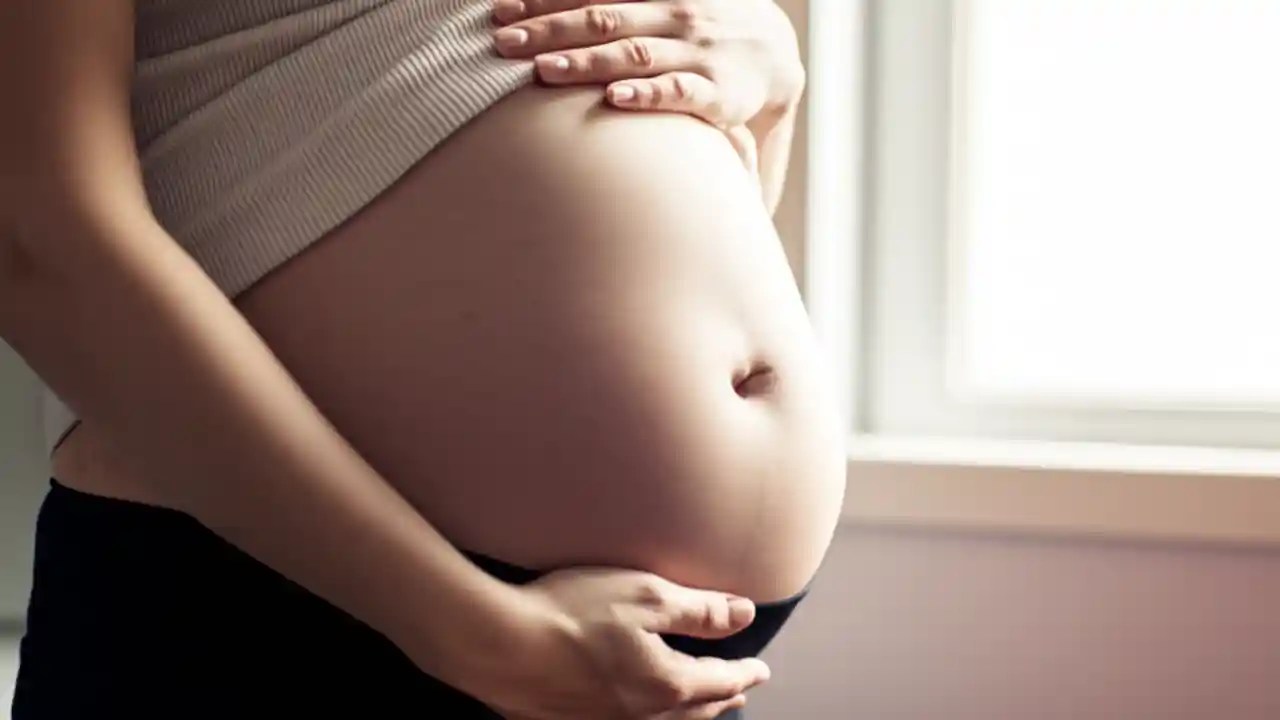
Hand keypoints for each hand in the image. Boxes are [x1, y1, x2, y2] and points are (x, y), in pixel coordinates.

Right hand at [475, 566, 770, 719]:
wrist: (498, 644)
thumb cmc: (571, 612)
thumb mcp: (646, 595)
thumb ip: (699, 609)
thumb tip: (745, 615)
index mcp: (666, 684)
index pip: (720, 681)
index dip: (744, 673)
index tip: (762, 671)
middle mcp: (641, 716)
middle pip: (696, 711)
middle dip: (721, 699)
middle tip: (738, 693)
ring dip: (690, 715)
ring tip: (700, 708)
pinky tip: (640, 712)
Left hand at [490, 0, 804, 129]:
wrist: (776, 53)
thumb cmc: (699, 25)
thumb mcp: (661, 0)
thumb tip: (559, 5)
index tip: (498, 9)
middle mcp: (672, 13)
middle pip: (603, 17)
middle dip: (549, 28)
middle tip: (503, 42)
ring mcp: (695, 51)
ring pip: (634, 53)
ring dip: (587, 62)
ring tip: (544, 70)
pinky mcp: (716, 91)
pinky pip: (677, 92)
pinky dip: (645, 94)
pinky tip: (613, 99)